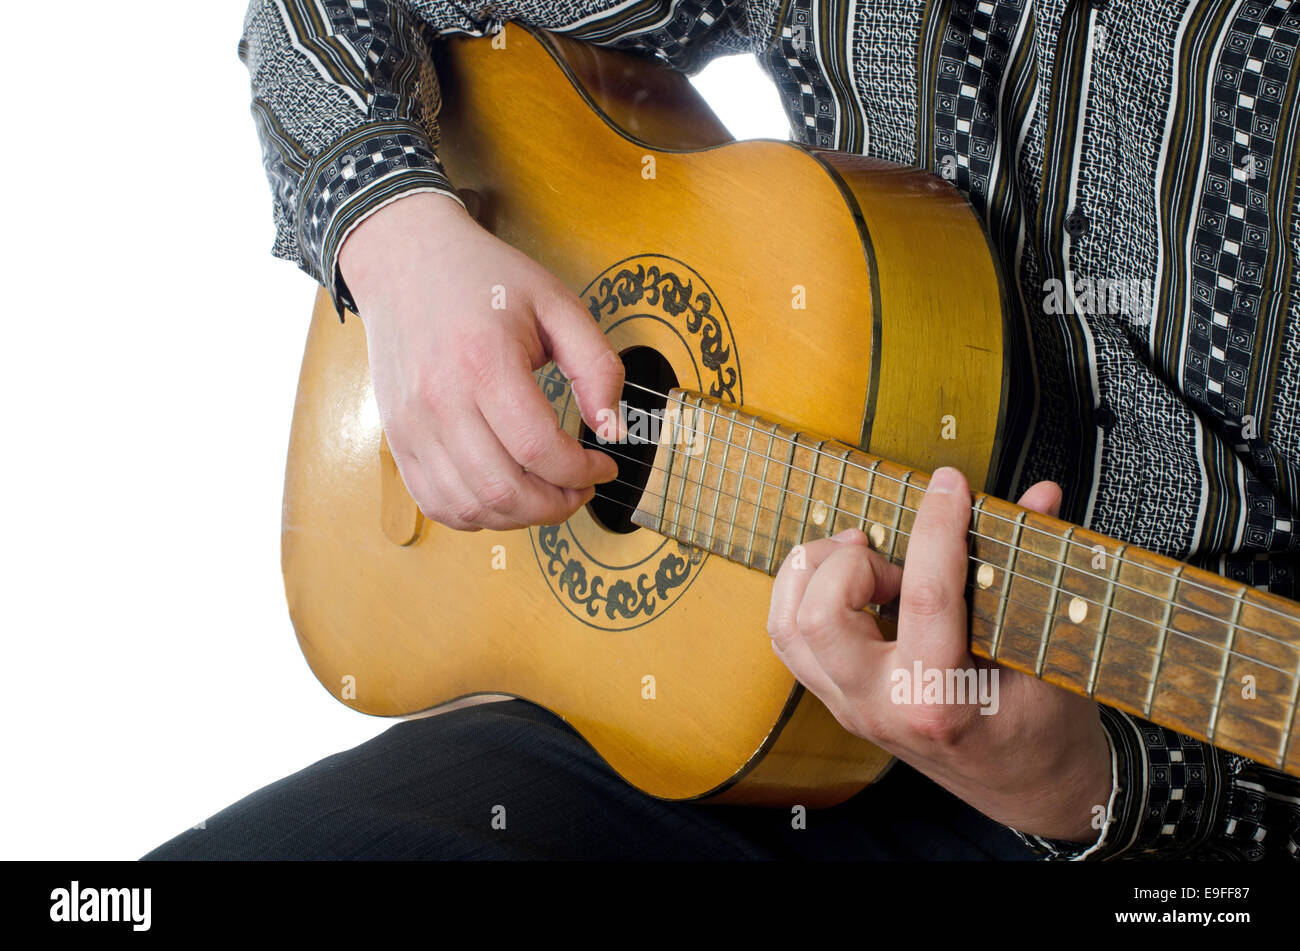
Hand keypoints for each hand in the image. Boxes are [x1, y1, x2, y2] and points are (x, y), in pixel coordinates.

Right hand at [338, 192, 622, 530]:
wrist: (404, 259)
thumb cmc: (481, 279)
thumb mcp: (557, 303)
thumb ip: (596, 364)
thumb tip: (611, 428)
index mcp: (484, 362)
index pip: (538, 449)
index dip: (582, 471)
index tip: (604, 466)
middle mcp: (440, 400)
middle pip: (503, 490)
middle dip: (556, 505)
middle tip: (581, 489)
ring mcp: (412, 425)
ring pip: (469, 508)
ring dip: (519, 517)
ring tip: (548, 494)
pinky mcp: (397, 438)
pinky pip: (435, 503)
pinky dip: (476, 516)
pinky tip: (505, 496)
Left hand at [767, 468, 1112, 840]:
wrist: (1028, 790)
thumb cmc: (1044, 724)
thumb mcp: (1051, 650)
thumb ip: (1033, 566)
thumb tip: (1040, 494)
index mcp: (942, 700)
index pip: (926, 597)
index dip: (937, 526)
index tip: (950, 485)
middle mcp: (881, 708)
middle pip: (822, 616)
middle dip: (853, 564)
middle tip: (894, 560)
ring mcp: (849, 707)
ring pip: (788, 626)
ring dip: (816, 574)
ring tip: (864, 560)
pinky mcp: (835, 700)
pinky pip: (789, 638)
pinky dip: (805, 595)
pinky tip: (850, 581)